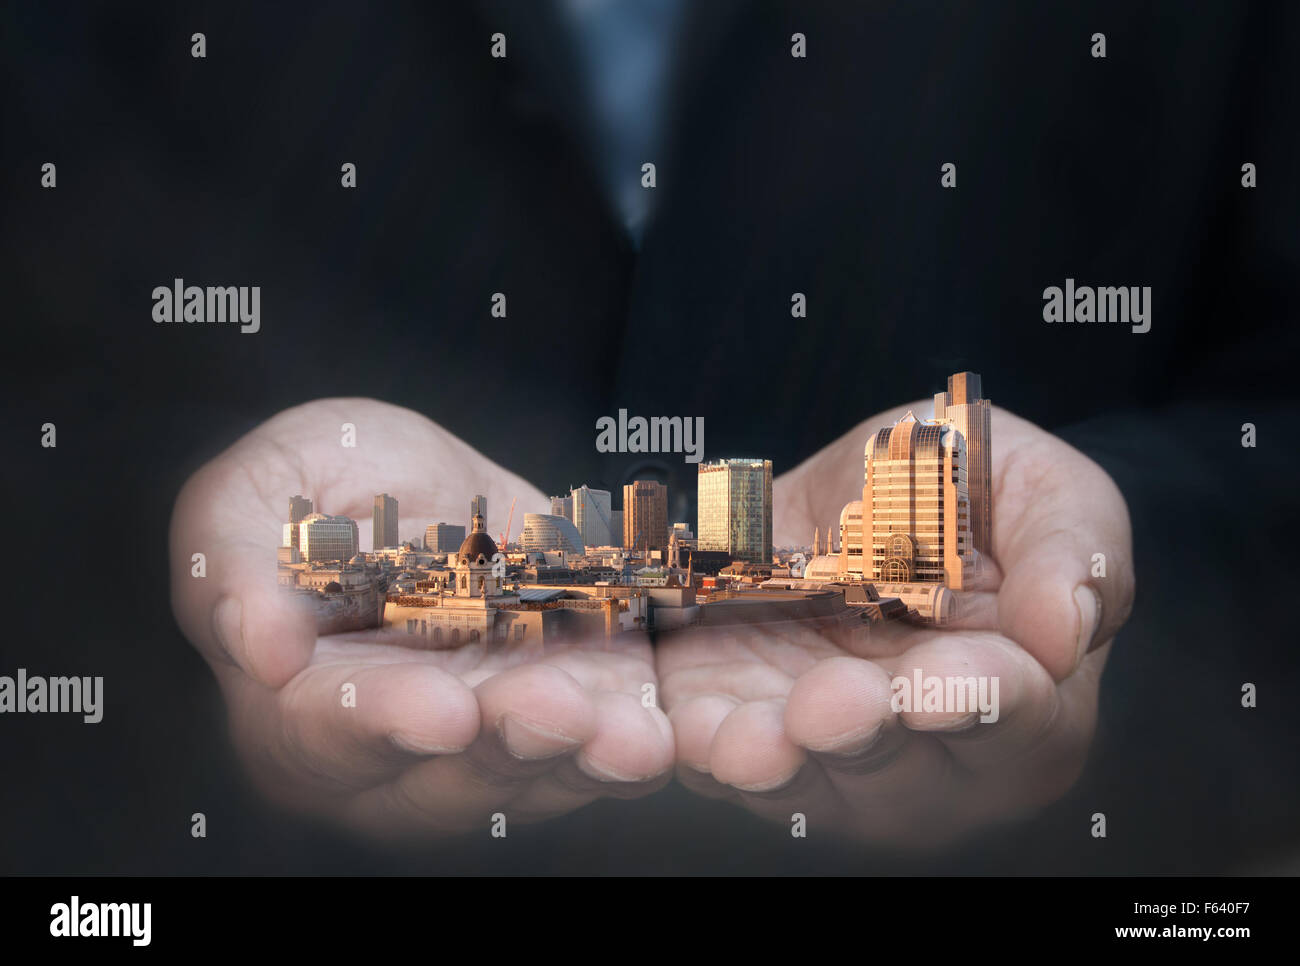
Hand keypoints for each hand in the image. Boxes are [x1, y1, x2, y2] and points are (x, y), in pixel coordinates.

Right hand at [169, 398, 672, 838]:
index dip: (380, 722)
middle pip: (447, 775)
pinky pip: (601, 744)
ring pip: (536, 772)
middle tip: (554, 711)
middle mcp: (398, 749)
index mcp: (300, 708)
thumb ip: (231, 563)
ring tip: (626, 734)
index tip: (439, 709)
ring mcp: (492, 741)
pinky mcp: (572, 714)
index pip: (328, 733)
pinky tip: (659, 726)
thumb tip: (253, 646)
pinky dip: (632, 737)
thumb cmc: (320, 484)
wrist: (428, 485)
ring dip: (583, 756)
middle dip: (506, 745)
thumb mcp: (254, 494)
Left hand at [656, 404, 1133, 845]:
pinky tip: (677, 729)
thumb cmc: (981, 496)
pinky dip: (697, 742)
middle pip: (898, 770)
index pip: (1012, 718)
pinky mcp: (747, 727)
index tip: (938, 685)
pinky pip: (717, 751)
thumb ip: (1074, 555)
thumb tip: (1064, 632)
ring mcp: (833, 754)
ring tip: (746, 742)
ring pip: (803, 781)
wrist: (876, 489)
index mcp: (1025, 704)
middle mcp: (932, 756)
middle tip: (827, 708)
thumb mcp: (1047, 494)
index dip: (976, 701)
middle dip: (860, 739)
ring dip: (770, 763)